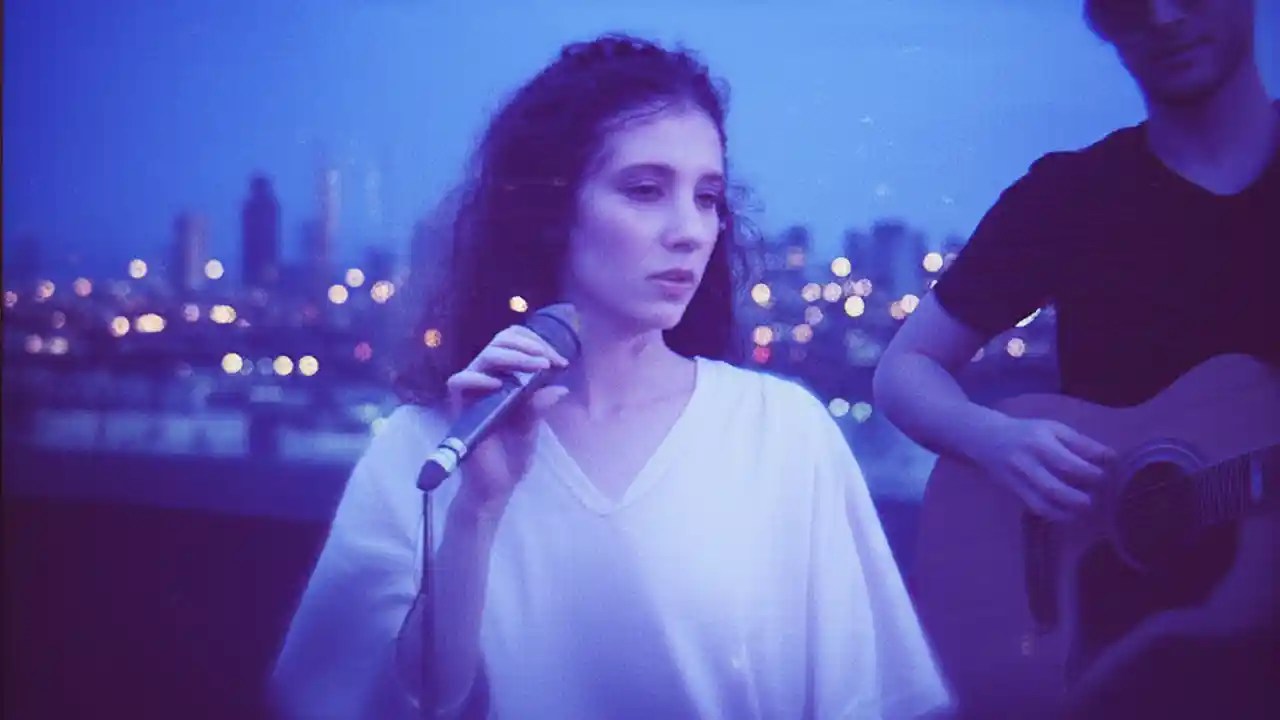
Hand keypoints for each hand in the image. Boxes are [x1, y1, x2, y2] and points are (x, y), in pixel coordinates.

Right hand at [445, 325, 569, 516]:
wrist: (497, 484)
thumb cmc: (513, 453)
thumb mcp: (532, 425)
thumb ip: (540, 404)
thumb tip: (561, 388)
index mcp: (505, 377)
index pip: (515, 344)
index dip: (537, 344)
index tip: (559, 361)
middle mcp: (487, 379)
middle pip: (500, 341)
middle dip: (528, 344)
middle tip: (548, 360)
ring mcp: (472, 391)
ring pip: (484, 355)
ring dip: (513, 355)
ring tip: (536, 366)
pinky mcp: (460, 407)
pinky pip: (459, 381)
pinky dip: (478, 377)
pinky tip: (498, 384)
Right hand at [969, 416, 1115, 520]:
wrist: (987, 439)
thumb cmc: (1028, 432)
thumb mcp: (1053, 428)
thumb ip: (1081, 443)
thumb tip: (1112, 457)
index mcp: (1039, 442)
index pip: (1069, 463)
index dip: (1091, 473)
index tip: (1105, 475)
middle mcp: (1026, 462)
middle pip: (1054, 488)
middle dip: (1079, 498)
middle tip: (1095, 499)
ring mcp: (1017, 479)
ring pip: (1043, 503)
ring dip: (1067, 511)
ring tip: (1084, 509)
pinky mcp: (1013, 492)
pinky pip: (1036, 508)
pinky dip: (1055, 514)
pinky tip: (1068, 513)